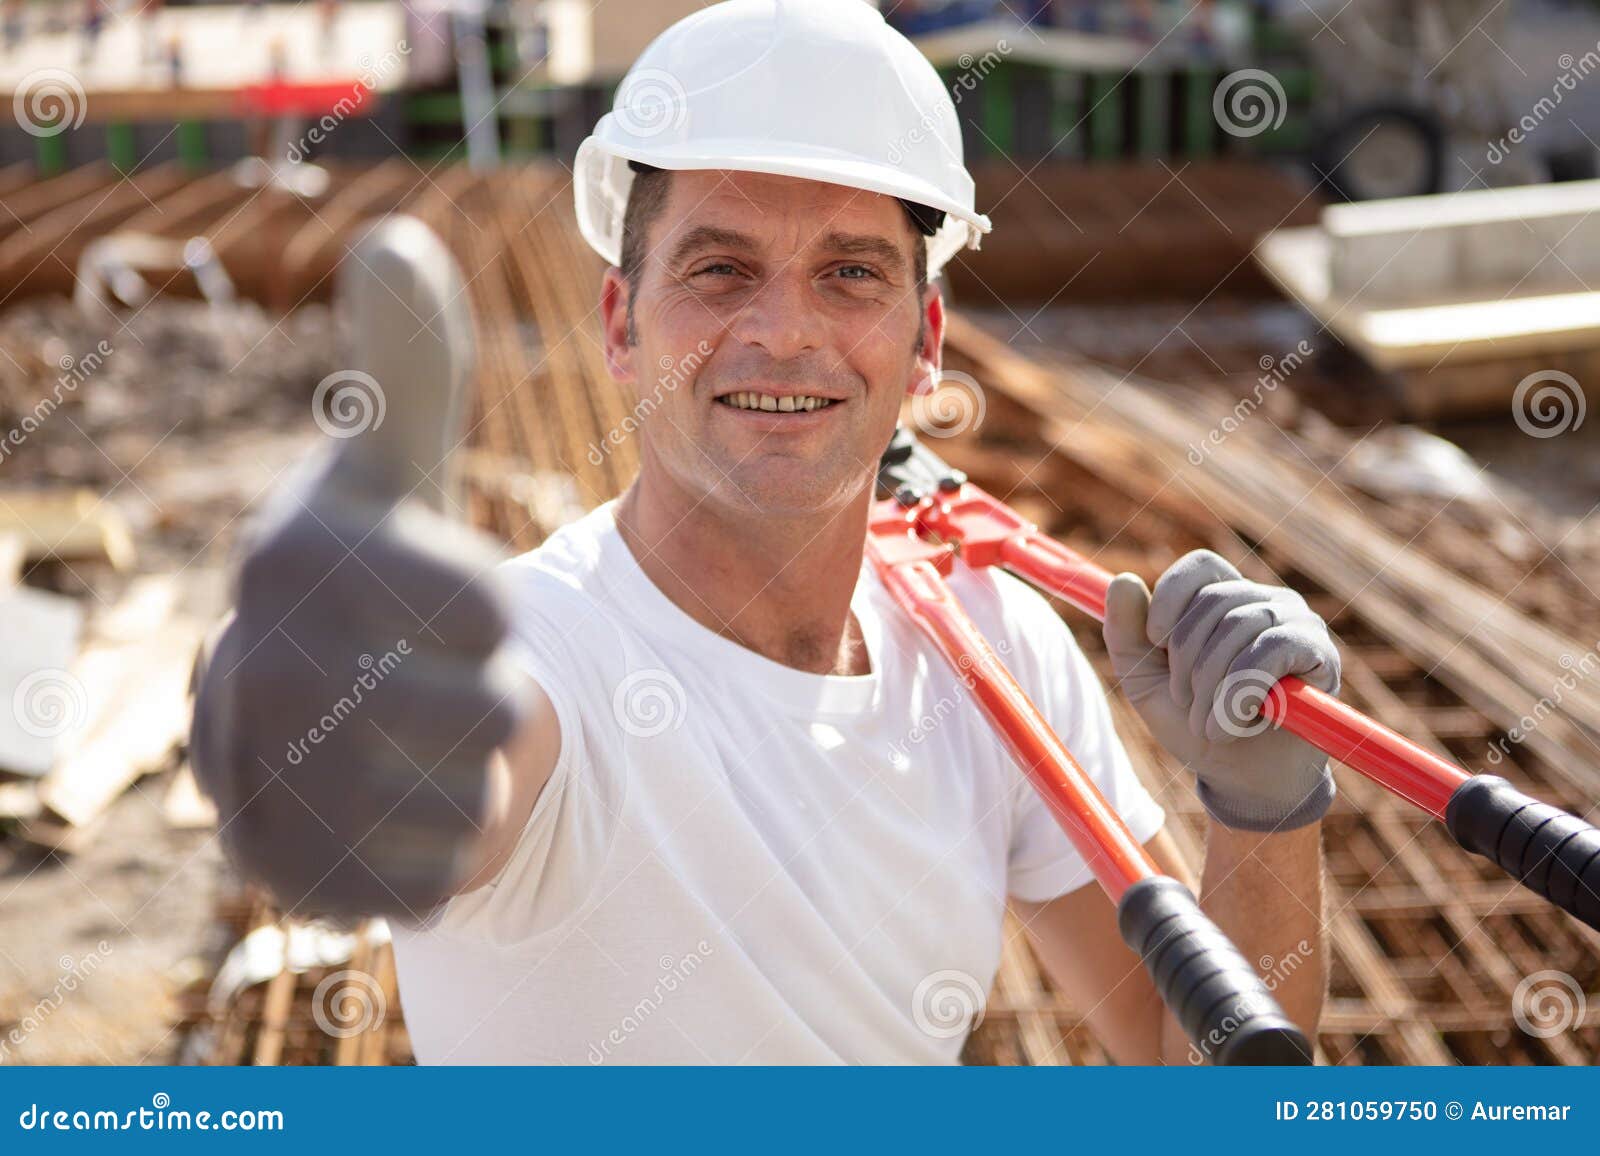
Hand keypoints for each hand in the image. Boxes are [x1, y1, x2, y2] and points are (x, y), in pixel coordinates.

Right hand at [190, 216, 525, 917]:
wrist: (308, 723)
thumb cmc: (373, 584)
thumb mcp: (394, 473)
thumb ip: (409, 368)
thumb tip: (396, 236)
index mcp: (288, 563)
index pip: (487, 607)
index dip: (491, 608)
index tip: (438, 599)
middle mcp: (252, 678)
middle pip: (490, 713)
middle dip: (487, 696)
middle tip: (421, 678)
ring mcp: (261, 792)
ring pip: (471, 799)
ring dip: (470, 768)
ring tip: (406, 738)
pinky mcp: (292, 882)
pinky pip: (444, 874)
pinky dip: (449, 843)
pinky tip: (394, 804)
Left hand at [1102, 550, 1339, 831]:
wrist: (1242, 780)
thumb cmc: (1195, 724)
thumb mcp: (1145, 680)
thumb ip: (1125, 632)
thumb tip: (1124, 580)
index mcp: (1227, 598)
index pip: (1201, 566)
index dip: (1172, 596)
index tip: (1155, 641)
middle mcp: (1266, 601)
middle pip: (1213, 601)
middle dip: (1186, 663)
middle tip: (1187, 704)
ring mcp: (1297, 623)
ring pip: (1238, 627)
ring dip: (1211, 688)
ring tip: (1209, 725)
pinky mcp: (1320, 652)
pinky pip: (1271, 650)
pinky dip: (1240, 694)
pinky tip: (1235, 726)